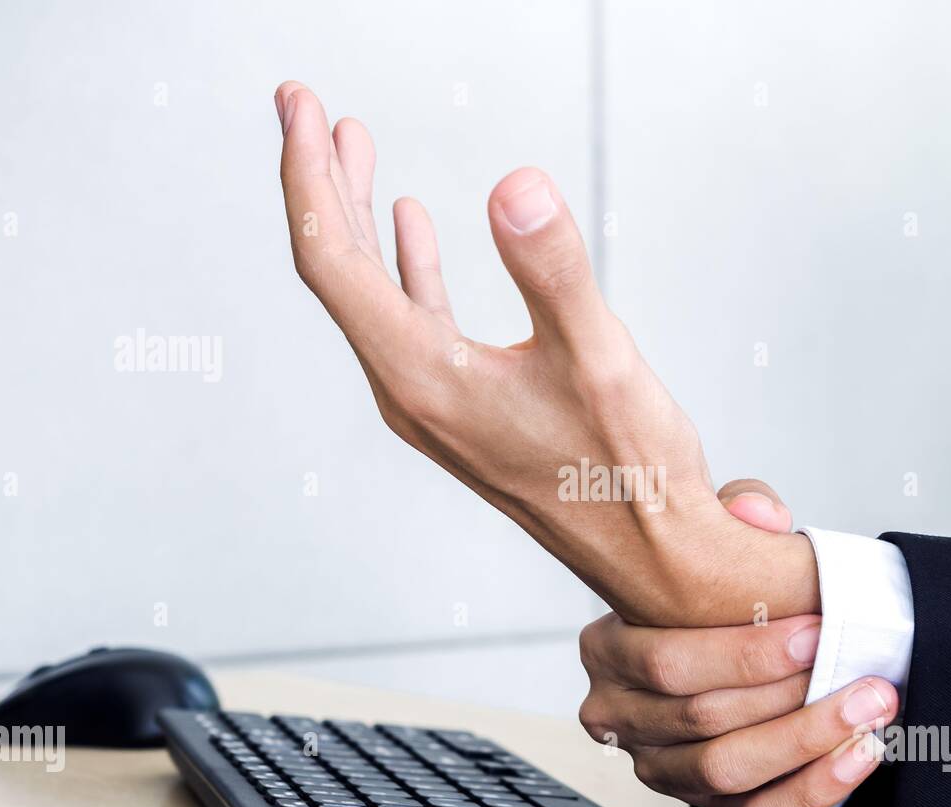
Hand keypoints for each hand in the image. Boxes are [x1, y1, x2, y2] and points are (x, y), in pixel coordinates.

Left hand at [273, 81, 815, 625]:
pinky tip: (414, 230)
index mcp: (424, 378)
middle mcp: (413, 394)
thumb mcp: (599, 360)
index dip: (309, 177)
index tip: (298, 107)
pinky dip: (405, 266)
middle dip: (320, 183)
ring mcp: (435, 404)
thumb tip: (513, 185)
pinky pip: (412, 321)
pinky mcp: (465, 408)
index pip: (333, 261)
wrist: (652, 557)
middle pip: (339, 272)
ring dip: (360, 217)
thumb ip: (552, 270)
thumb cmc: (629, 475)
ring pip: (372, 295)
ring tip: (352, 151)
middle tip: (303, 107)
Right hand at [578, 479, 898, 806]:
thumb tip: (760, 511)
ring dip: (809, 740)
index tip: (817, 630)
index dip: (745, 652)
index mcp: (607, 648)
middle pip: (702, 718)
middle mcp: (618, 715)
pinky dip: (813, 790)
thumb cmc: (718, 596)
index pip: (667, 661)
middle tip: (861, 671)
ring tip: (870, 706)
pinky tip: (859, 754)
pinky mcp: (703, 805)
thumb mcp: (719, 537)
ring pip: (728, 771)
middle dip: (791, 696)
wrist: (731, 643)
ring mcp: (657, 767)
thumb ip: (737, 513)